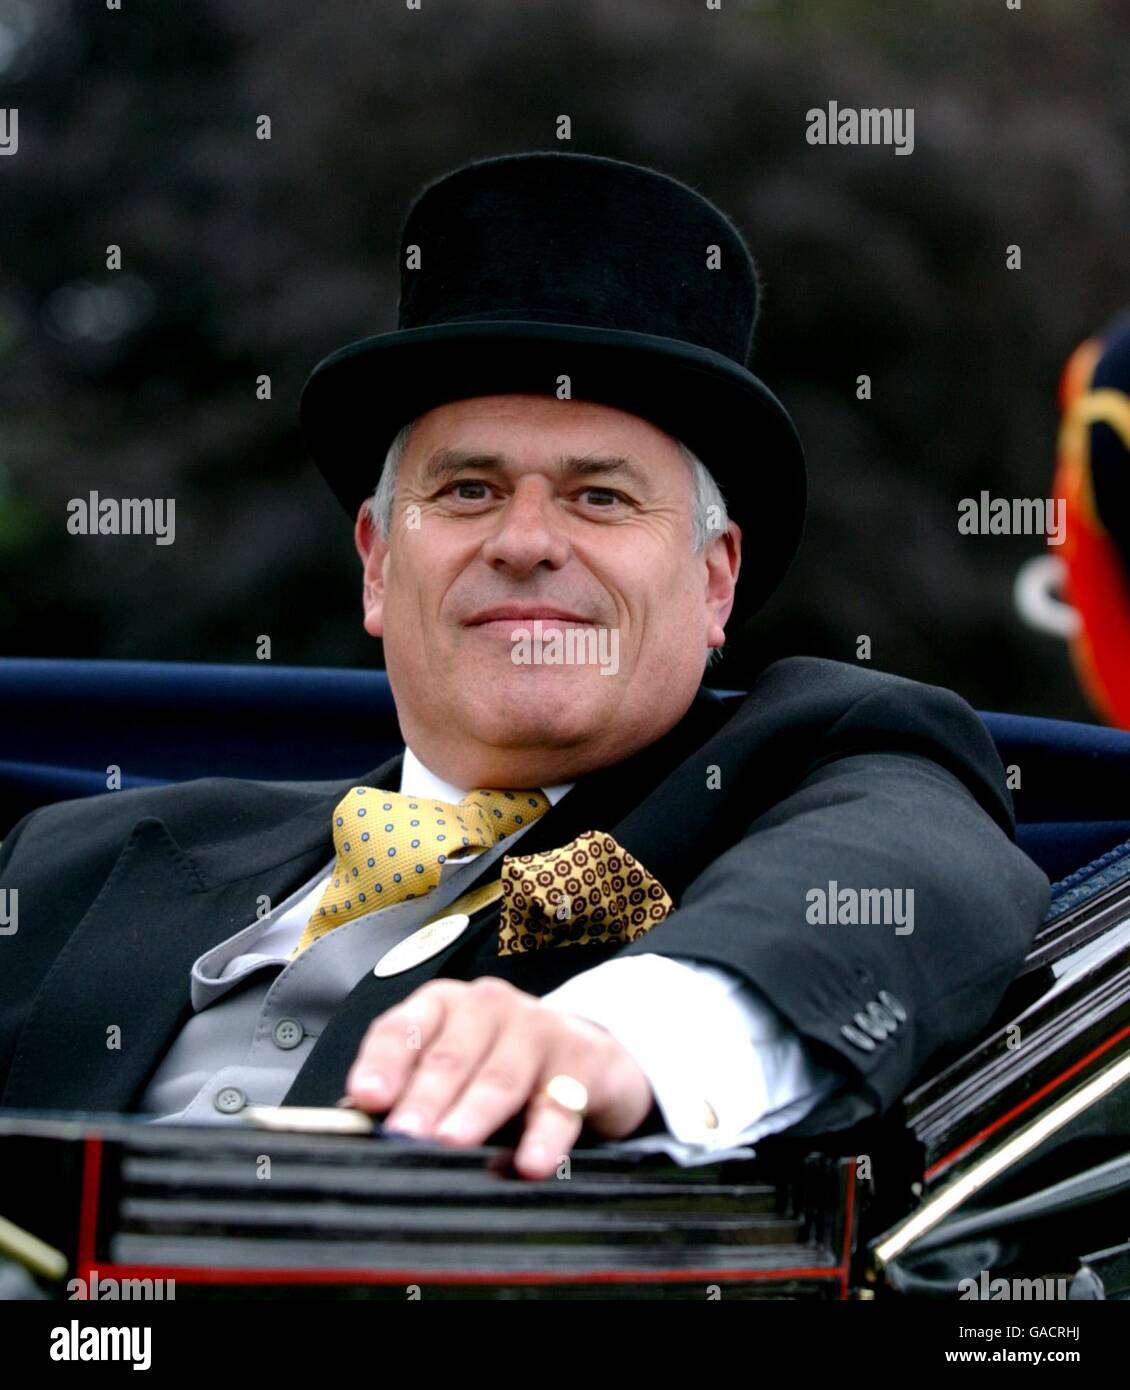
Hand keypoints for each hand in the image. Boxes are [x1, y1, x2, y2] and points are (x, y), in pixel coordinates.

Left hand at [344, 976, 656, 1178]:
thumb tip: (354, 1126)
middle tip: (404, 1135)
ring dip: (475, 1111)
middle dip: (424, 1097)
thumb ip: (408, 1092)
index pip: (402, 1029)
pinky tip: (531, 1163)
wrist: (587, 1056)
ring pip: (500, 1075)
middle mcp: (487, 1007)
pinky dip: (544, 1136)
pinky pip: (559, 1104)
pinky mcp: (582, 1060)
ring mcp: (537, 1028)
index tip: (367, 1098)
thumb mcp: (452, 1069)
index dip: (383, 1063)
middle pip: (449, 1054)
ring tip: (452, 1142)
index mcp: (441, 1006)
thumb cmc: (498, 1065)